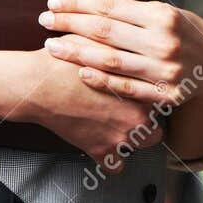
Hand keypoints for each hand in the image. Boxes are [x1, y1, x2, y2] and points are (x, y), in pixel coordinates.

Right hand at [0, 49, 161, 166]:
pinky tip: (107, 147)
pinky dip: (113, 160)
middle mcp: (137, 116)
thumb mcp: (102, 43)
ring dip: (133, 138)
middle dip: (148, 119)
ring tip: (120, 125)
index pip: (161, 95)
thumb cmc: (68, 62)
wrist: (41, 85)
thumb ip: (124, 44)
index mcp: (141, 88)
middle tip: (132, 109)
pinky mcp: (101, 151)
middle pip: (158, 123)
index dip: (151, 92)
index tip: (144, 90)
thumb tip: (136, 36)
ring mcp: (120, 137)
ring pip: (142, 144)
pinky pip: (116, 166)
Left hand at [38, 0, 202, 108]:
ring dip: (76, 52)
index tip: (55, 1)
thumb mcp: (167, 14)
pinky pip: (125, 87)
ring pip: (110, 60)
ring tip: (53, 46)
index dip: (78, 3)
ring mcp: (163, 70)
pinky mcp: (164, 94)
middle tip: (45, 20)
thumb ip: (135, 13)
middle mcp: (163, 41)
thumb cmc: (185, 35)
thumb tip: (92, 5)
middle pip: (104, 31)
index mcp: (162, 15)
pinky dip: (100, 80)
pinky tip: (80, 71)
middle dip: (70, 24)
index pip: (110, 6)